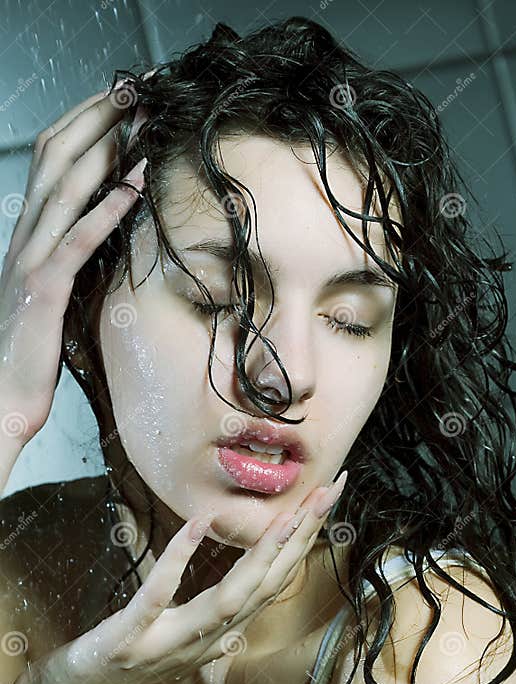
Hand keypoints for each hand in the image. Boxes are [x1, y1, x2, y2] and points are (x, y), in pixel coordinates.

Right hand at [0, 80, 145, 447]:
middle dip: (94, 119)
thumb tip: (102, 226)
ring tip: (137, 121)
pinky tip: (133, 187)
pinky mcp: (44, 289)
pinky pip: (77, 241)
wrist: (0, 395)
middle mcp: (25, 236)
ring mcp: (31, 259)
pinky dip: (106, 210)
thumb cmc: (30, 345)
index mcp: (27, 234)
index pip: (50, 162)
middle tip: (132, 90)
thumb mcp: (51, 288)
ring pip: (64, 189)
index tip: (117, 103)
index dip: (81, 126)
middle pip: (56, 160)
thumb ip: (68, 254)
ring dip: (103, 149)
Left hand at [10, 470, 347, 683]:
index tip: (326, 498)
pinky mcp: (129, 639)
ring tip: (288, 515)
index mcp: (221, 629)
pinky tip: (199, 523)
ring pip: (229, 598)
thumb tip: (248, 570)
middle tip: (327, 493)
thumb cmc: (133, 661)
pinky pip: (158, 597)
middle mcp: (207, 637)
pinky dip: (180, 560)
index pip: (276, 580)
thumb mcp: (184, 630)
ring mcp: (169, 641)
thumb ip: (216, 603)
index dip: (306, 541)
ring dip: (262, 555)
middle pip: (266, 585)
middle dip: (301, 538)